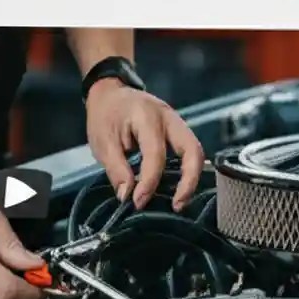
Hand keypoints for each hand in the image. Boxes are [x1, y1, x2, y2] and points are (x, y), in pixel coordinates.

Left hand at [85, 79, 203, 210]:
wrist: (110, 92)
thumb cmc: (104, 115)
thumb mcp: (102, 142)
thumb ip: (116, 169)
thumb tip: (127, 196)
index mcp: (147, 116)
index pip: (155, 154)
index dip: (149, 182)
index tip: (137, 202)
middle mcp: (169, 118)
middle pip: (192, 150)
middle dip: (188, 181)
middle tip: (177, 205)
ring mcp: (177, 123)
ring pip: (196, 152)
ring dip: (192, 179)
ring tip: (179, 202)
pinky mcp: (178, 131)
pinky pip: (190, 152)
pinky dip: (187, 171)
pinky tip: (177, 189)